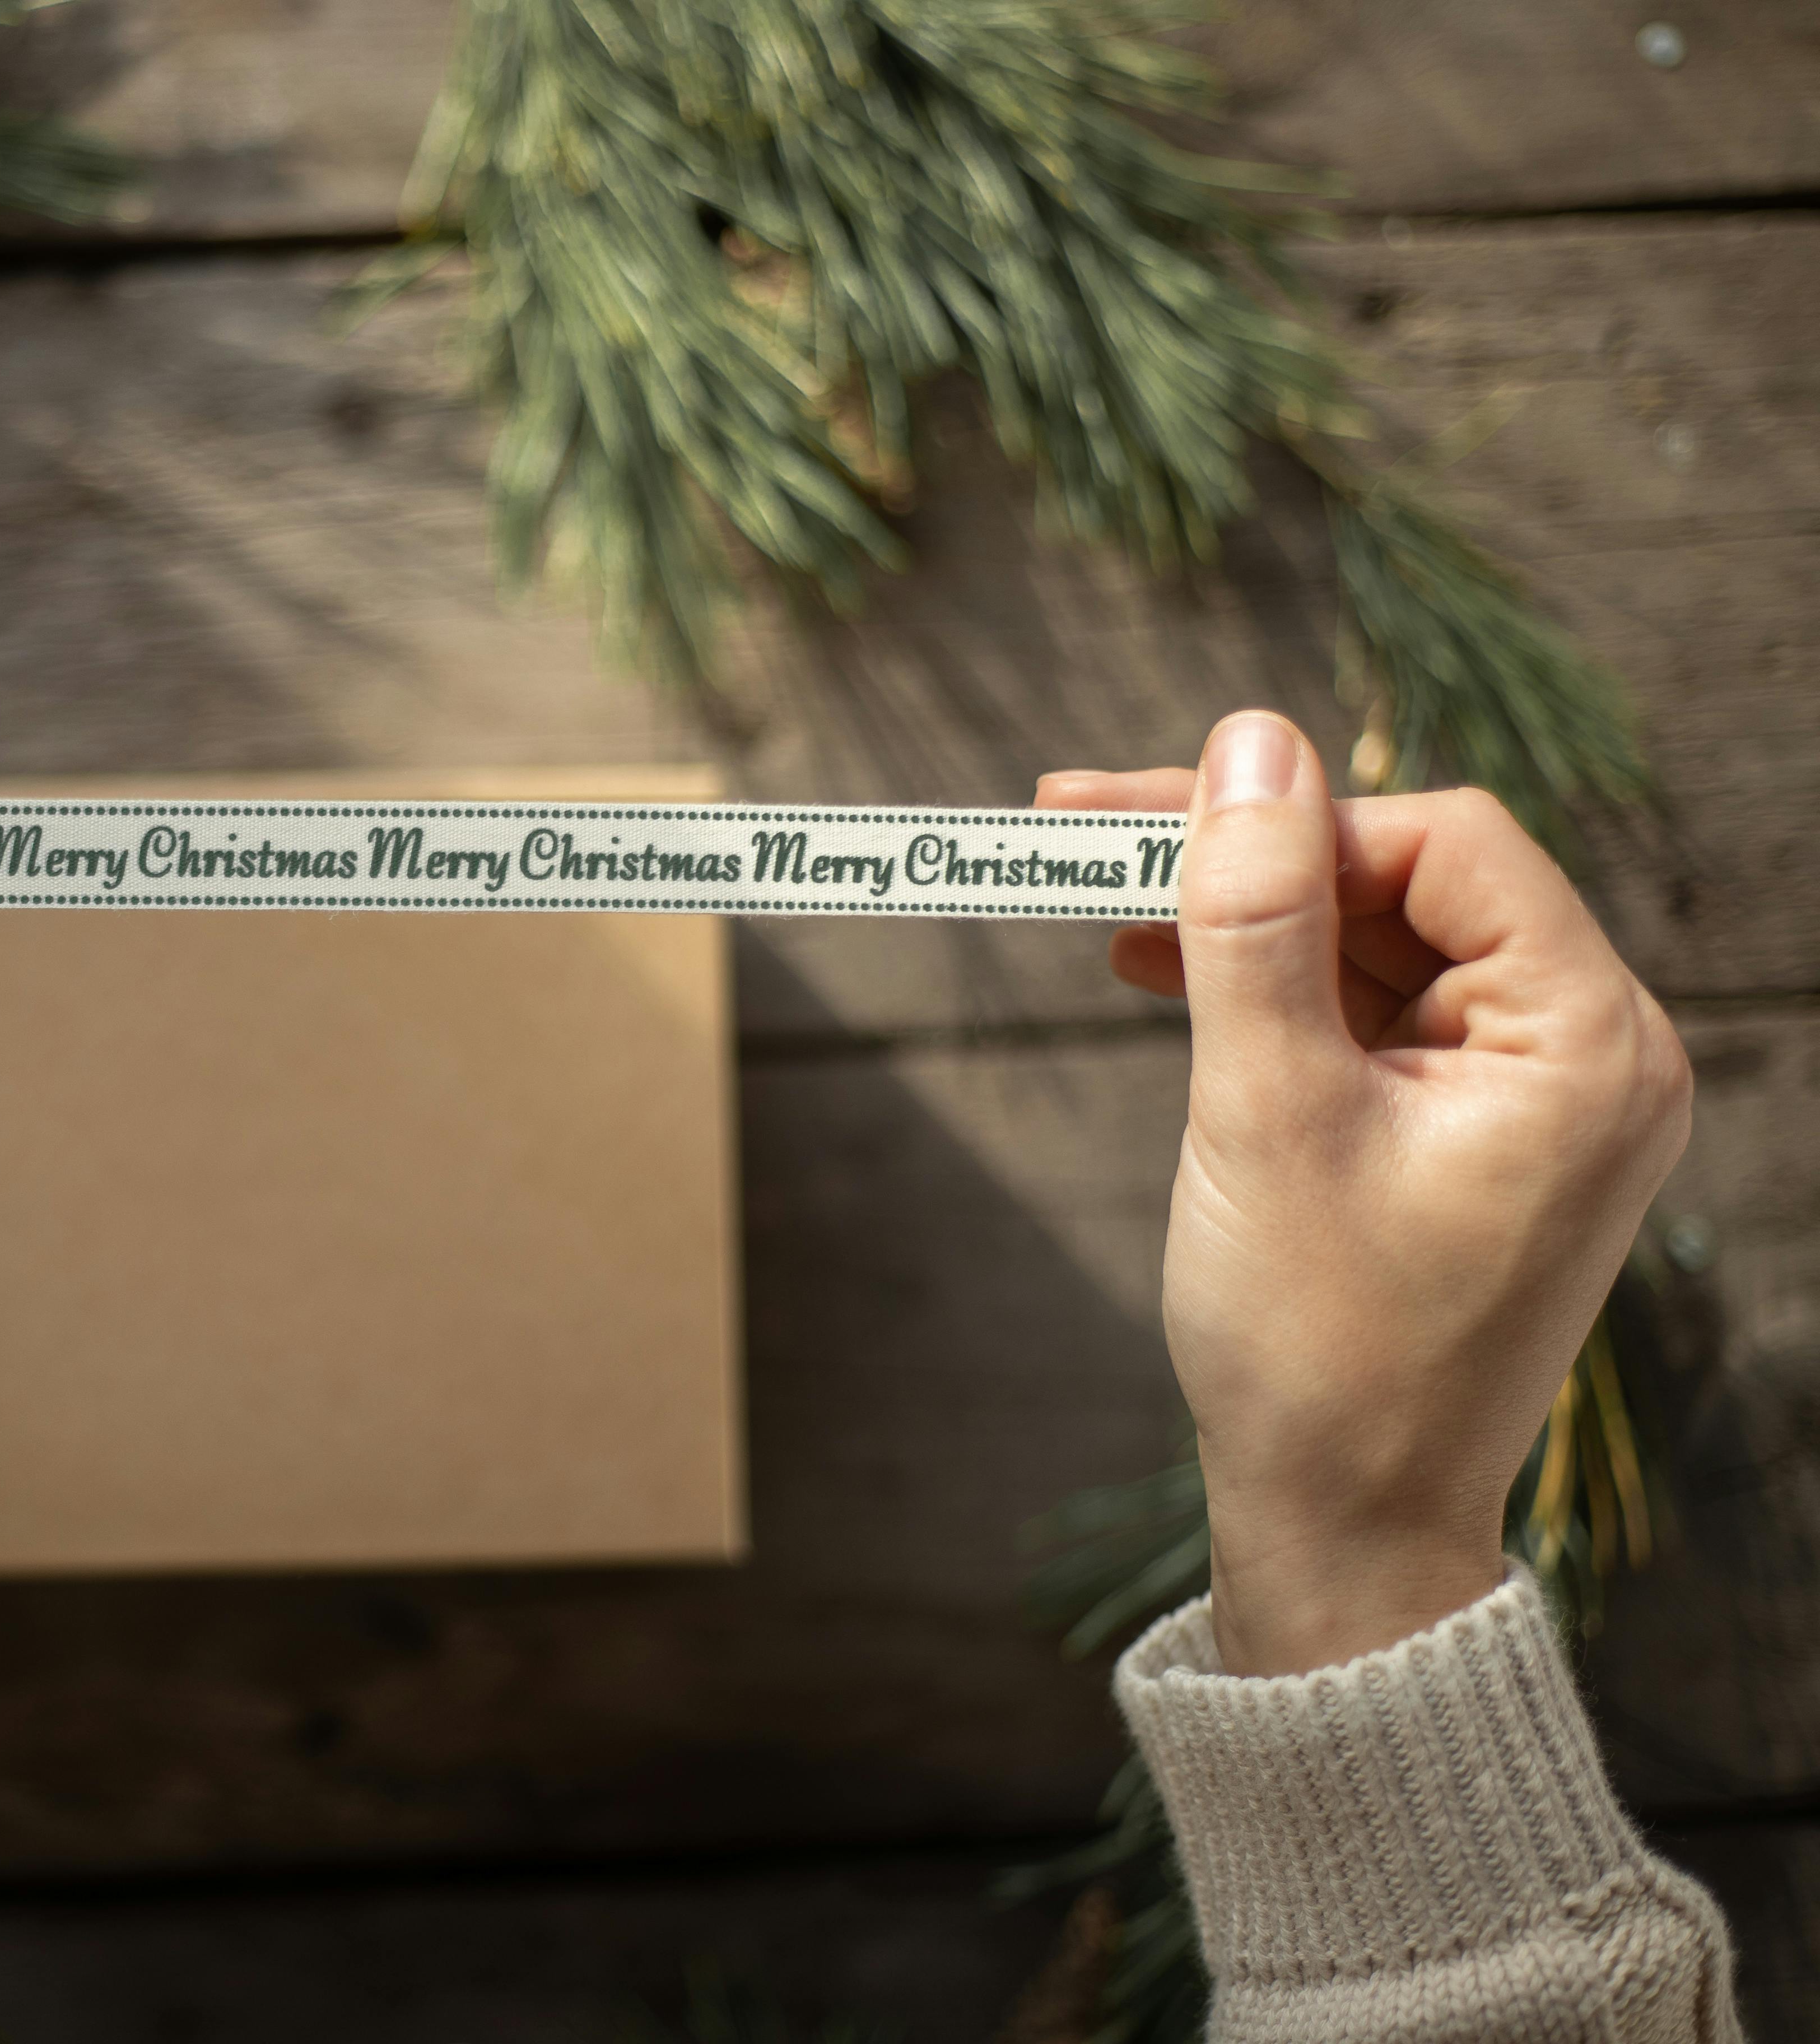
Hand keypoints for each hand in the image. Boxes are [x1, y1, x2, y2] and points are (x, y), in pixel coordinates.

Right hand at [1038, 712, 1688, 1674]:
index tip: (1141, 826)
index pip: (1446, 845)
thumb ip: (1256, 914)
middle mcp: (1589, 1056)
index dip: (1293, 818)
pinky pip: (1371, 1017)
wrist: (1340, 1525)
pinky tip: (1164, 972)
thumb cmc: (1317, 1346)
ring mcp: (1534, 1098)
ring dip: (1244, 921)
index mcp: (1589, 1044)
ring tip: (1099, 902)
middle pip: (1409, 883)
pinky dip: (1271, 992)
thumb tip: (1248, 743)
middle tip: (1083, 825)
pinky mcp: (1473, 1134)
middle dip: (1248, 857)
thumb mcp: (1265, 1108)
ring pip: (1378, 944)